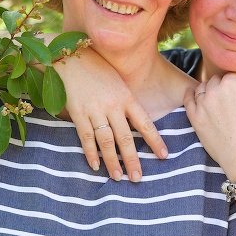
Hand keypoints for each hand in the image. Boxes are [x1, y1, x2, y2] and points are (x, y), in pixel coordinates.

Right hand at [53, 47, 166, 181]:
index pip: (144, 123)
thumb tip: (135, 123)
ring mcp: (94, 110)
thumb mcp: (118, 81)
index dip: (155, 140)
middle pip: (125, 137)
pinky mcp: (77, 112)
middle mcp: (112, 105)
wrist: (71, 57)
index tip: (163, 156)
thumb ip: (126, 101)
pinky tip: (95, 166)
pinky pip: (86, 137)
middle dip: (132, 159)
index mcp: (126, 97)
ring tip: (118, 177)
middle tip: (138, 178)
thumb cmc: (97, 68)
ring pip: (106, 141)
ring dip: (112, 161)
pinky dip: (90, 153)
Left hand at [184, 73, 235, 181]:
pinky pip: (188, 99)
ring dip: (209, 90)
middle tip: (230, 99)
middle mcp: (214, 91)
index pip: (232, 76)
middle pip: (216, 80)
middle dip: (223, 86)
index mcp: (231, 85)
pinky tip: (193, 93)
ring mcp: (202, 104)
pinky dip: (190, 94)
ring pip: (202, 87)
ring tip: (216, 100)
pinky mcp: (194, 117)